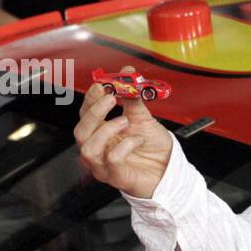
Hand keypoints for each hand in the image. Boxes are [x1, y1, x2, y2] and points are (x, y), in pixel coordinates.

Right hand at [75, 66, 173, 198]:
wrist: (170, 169)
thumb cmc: (153, 147)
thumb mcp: (143, 117)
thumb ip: (133, 97)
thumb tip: (127, 73)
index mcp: (101, 133)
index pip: (85, 114)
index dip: (91, 98)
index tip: (102, 84)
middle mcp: (99, 149)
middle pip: (80, 131)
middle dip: (94, 112)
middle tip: (111, 98)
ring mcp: (104, 165)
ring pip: (88, 148)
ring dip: (105, 130)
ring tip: (125, 121)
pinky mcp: (117, 177)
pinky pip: (111, 160)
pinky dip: (124, 146)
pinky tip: (138, 140)